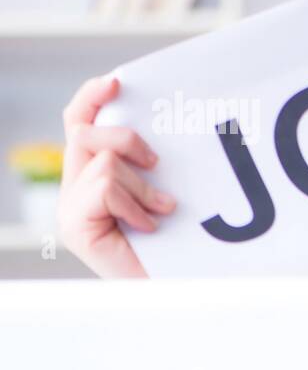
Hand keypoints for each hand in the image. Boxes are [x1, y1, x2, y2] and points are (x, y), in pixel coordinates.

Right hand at [57, 73, 175, 277]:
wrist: (173, 289)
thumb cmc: (176, 245)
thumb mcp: (164, 191)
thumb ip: (151, 166)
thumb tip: (166, 132)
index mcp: (92, 175)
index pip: (79, 123)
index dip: (91, 98)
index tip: (117, 81)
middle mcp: (74, 189)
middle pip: (85, 132)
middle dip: (126, 139)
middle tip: (157, 162)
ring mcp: (70, 208)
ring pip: (105, 163)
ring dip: (142, 186)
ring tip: (162, 210)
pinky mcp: (74, 226)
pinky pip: (106, 187)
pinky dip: (135, 204)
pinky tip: (150, 225)